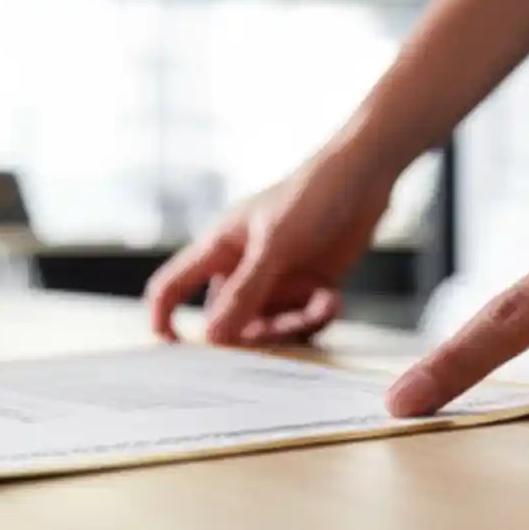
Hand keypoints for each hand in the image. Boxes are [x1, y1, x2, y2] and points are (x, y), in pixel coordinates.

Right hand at [146, 149, 394, 344]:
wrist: (365, 177)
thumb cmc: (311, 196)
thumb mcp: (275, 245)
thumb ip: (244, 292)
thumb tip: (211, 338)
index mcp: (217, 250)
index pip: (171, 288)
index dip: (163, 320)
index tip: (174, 352)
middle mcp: (239, 270)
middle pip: (226, 323)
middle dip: (255, 335)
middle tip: (287, 328)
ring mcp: (273, 282)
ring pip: (268, 329)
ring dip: (294, 326)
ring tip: (323, 303)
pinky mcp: (305, 289)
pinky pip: (301, 323)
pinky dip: (316, 317)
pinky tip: (332, 298)